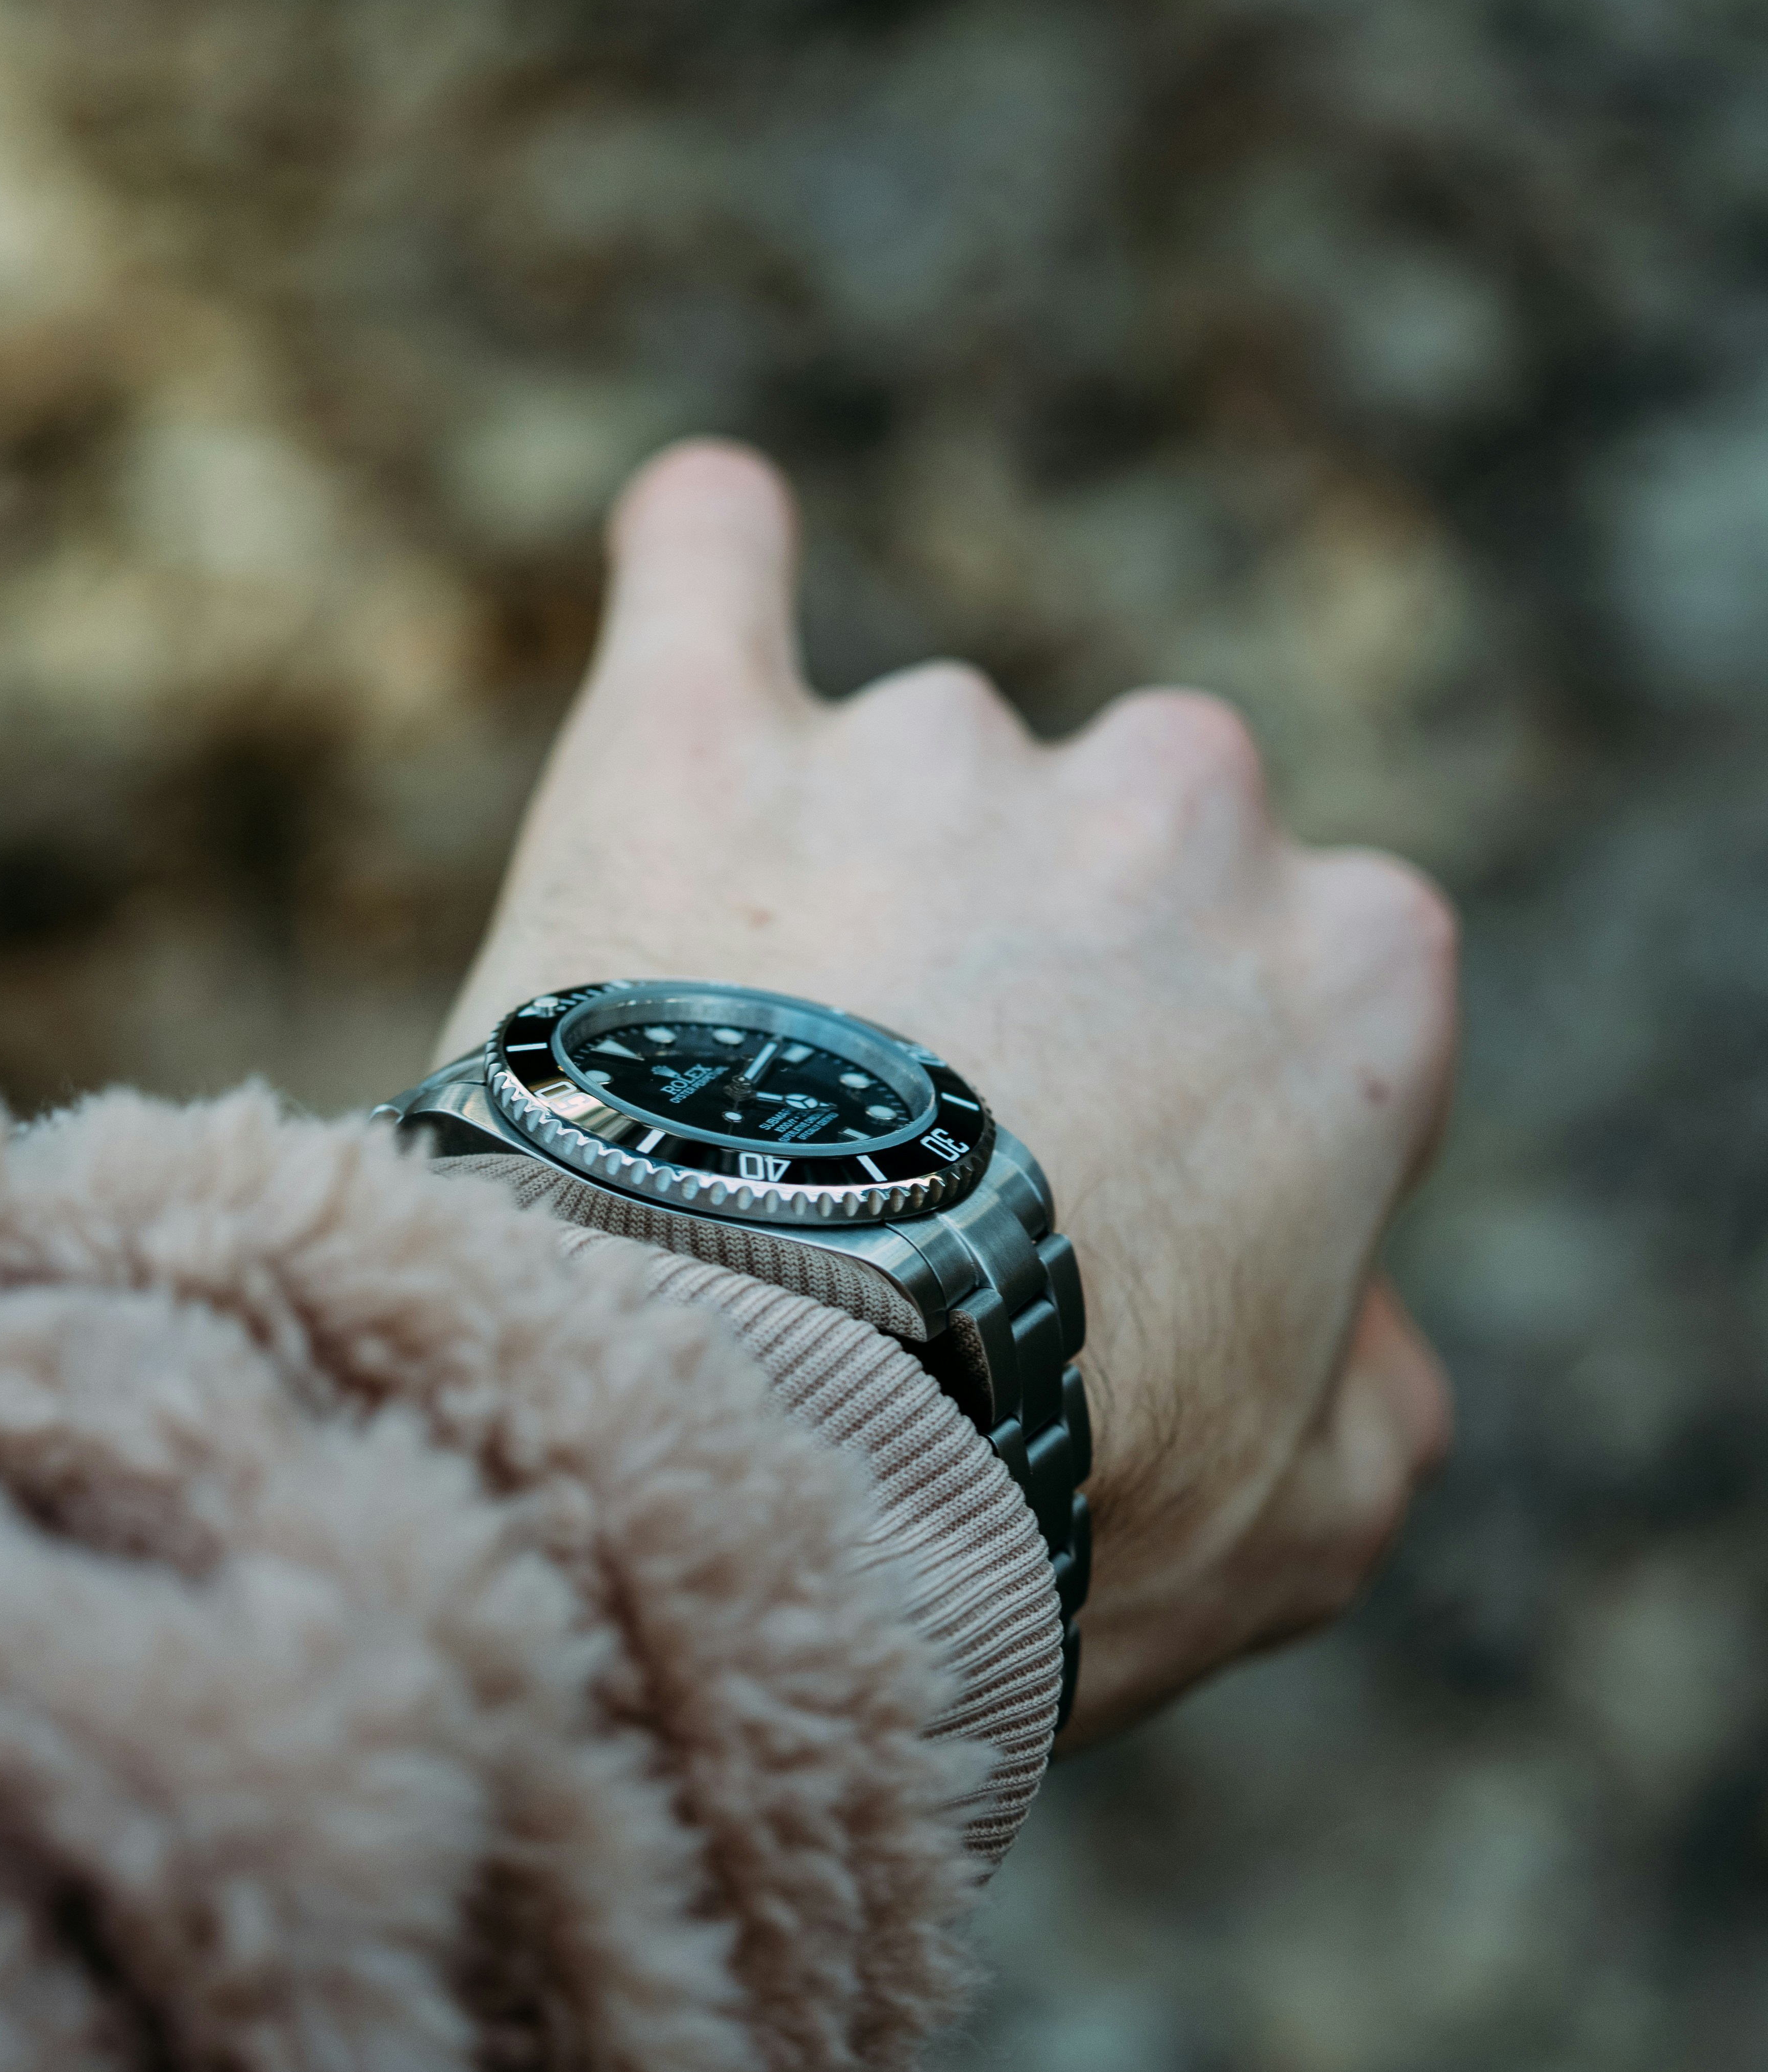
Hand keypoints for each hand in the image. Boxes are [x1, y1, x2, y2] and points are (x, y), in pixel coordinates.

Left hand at [441, 442, 1456, 1747]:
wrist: (758, 1466)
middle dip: (1033, 989)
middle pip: (1116, 862)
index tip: (1095, 1229)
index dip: (1189, 1121)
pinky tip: (702, 549)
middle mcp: (1178, 814)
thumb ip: (1369, 1390)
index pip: (1302, 991)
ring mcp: (937, 756)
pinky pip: (707, 568)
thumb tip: (1353, 1325)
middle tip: (908, 1175)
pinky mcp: (703, 739)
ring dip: (849, 906)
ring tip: (737, 1118)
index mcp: (1355, 974)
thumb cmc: (1042, 1504)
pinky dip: (703, 562)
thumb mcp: (1309, 1522)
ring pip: (909, 787)